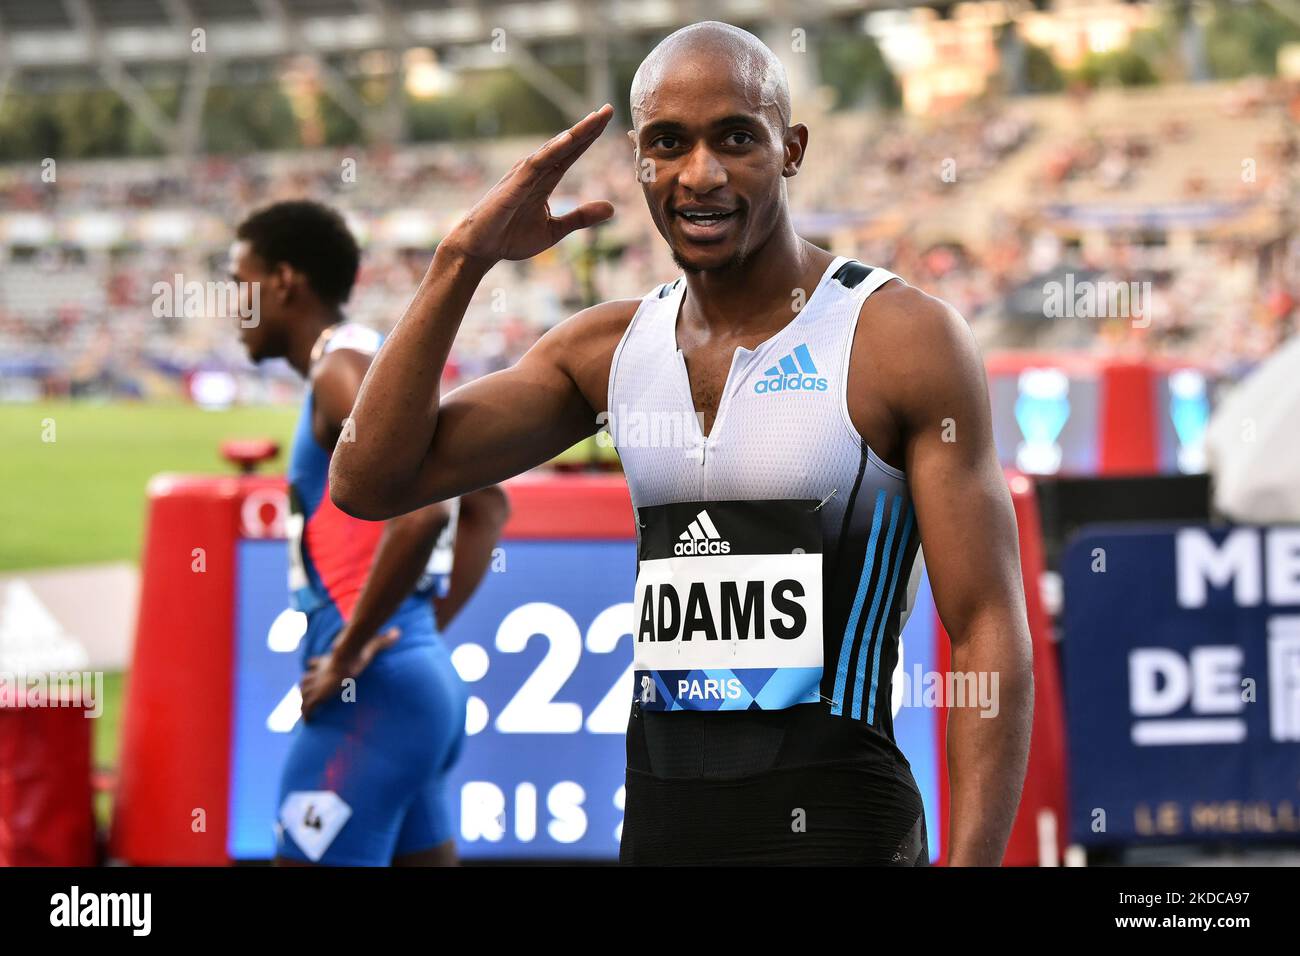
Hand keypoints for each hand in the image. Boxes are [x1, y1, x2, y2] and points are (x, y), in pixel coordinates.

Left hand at [299, 626, 399, 721]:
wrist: (347, 659)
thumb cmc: (357, 652)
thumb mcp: (371, 645)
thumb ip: (383, 640)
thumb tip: (397, 632)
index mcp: (328, 662)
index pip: (314, 663)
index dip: (313, 666)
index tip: (312, 666)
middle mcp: (319, 673)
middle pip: (305, 680)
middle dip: (305, 687)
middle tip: (307, 696)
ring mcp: (317, 684)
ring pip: (303, 693)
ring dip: (304, 701)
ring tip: (307, 710)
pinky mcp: (318, 695)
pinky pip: (308, 707)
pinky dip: (307, 714)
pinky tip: (309, 722)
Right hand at [442, 104, 615, 265]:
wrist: (482, 249)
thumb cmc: (511, 237)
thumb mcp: (554, 230)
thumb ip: (581, 218)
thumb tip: (612, 208)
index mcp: (546, 179)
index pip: (573, 152)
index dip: (591, 136)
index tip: (608, 119)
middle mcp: (536, 171)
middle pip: (566, 144)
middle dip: (588, 127)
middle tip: (609, 108)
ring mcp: (525, 175)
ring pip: (554, 149)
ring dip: (574, 133)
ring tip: (594, 118)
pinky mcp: (515, 184)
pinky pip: (537, 163)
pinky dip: (553, 150)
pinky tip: (569, 139)